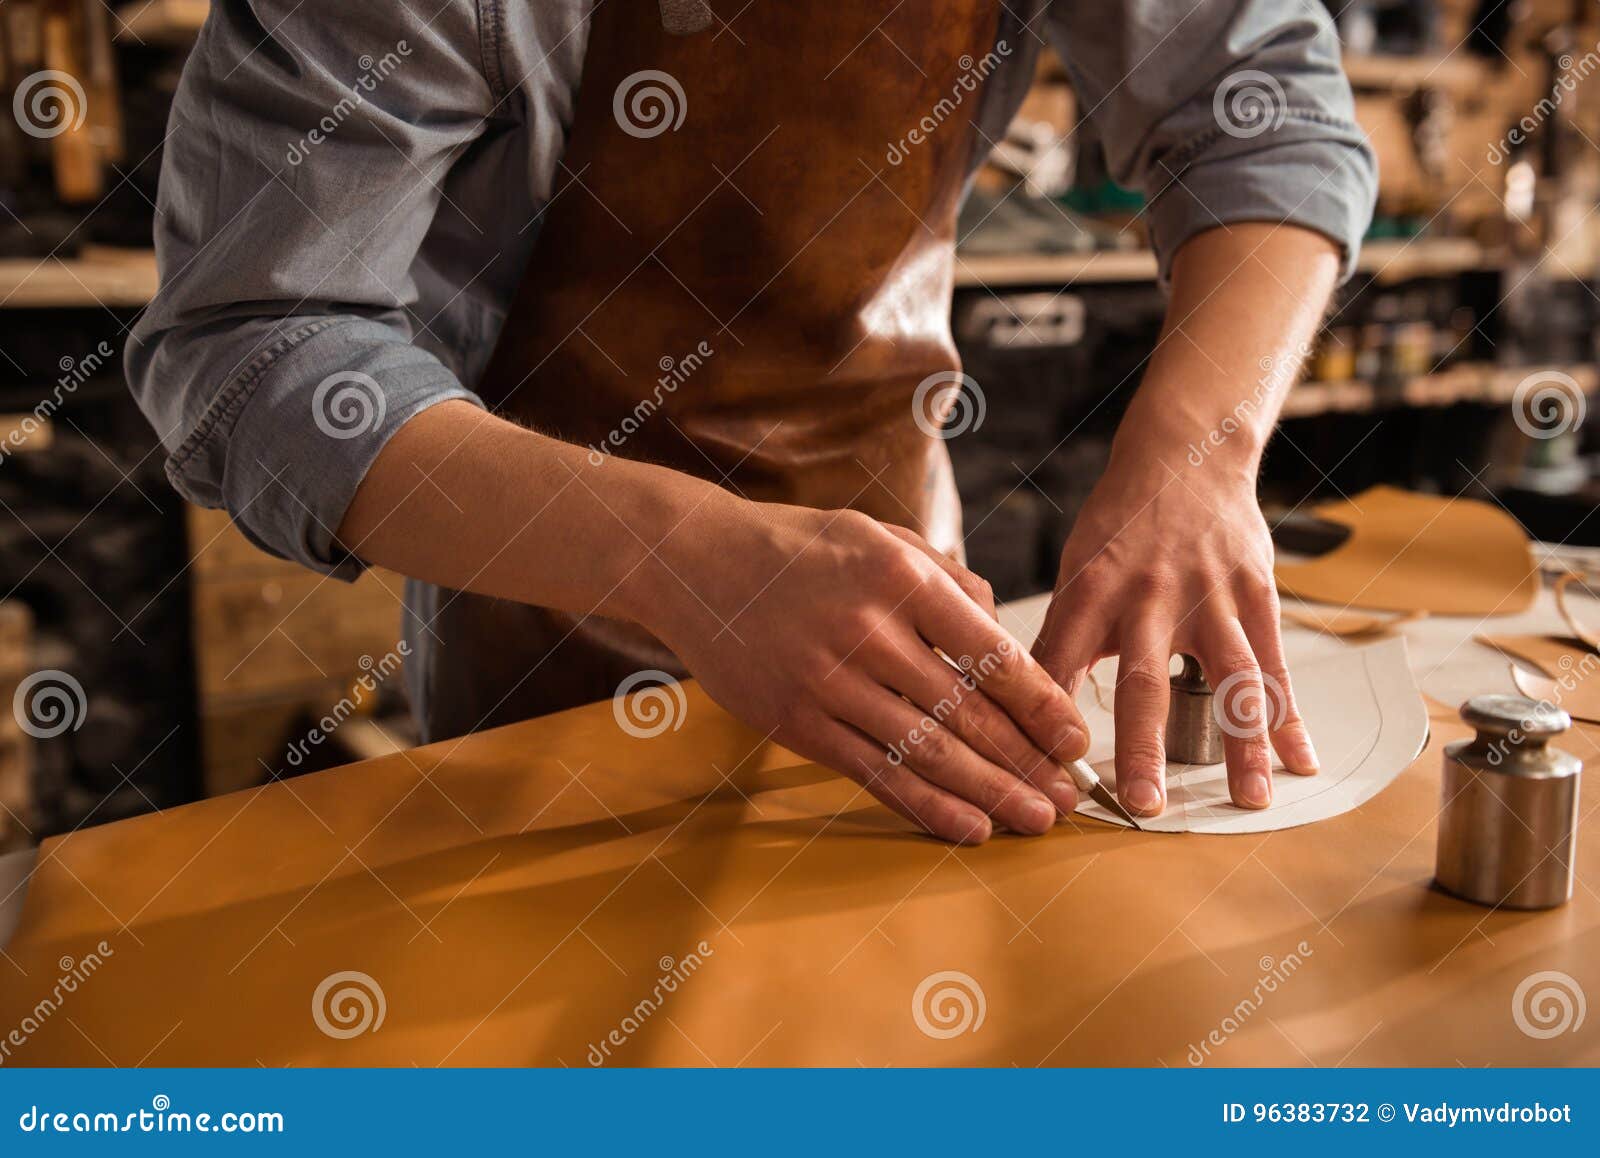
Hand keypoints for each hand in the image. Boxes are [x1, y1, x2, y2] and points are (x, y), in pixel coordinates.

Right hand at [650, 503, 1090, 842]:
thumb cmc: (797, 547)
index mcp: (900, 577)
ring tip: (1035, 820)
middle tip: (1069, 798)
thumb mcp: (878, 534)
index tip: (1074, 740)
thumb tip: (1002, 630)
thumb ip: (947, 578)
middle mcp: (868, 630)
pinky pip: (873, 772)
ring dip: (990, 793)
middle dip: (1027, 761)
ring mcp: (828, 680)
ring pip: (926, 751)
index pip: (990, 654)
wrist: (694, 563)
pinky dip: (925, 806)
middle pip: (966, 712)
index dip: (1041, 705)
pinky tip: (968, 827)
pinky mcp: (795, 720)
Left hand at [1031, 456, 1317, 817]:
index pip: (1060, 665)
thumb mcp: (1077, 570)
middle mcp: (1148, 596)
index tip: (1043, 774)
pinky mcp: (1254, 594)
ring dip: (1239, 744)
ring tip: (1247, 801)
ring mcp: (1208, 596)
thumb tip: (1029, 707)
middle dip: (1142, 748)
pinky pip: (1274, 664)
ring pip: (1229, 678)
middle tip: (1144, 805)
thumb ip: (1064, 637)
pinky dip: (1288, 716)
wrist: (1186, 455)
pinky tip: (1300, 760)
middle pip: (1144, 681)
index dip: (1048, 720)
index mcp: (1090, 591)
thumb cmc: (1121, 523)